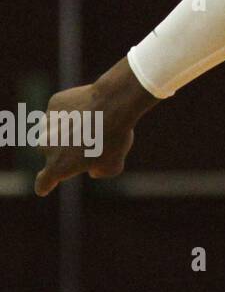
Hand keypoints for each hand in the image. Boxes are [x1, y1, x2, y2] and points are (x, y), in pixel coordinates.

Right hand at [34, 58, 156, 195]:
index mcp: (57, 166)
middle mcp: (46, 146)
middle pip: (51, 150)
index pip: (43, 182)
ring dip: (67, 128)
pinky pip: (62, 109)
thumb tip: (93, 169)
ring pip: (55, 128)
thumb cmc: (114, 137)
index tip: (44, 188)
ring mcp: (47, 123)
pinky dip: (73, 110)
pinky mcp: (54, 104)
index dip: (45, 185)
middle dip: (64, 148)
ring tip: (92, 122)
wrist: (113, 105)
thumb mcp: (113, 165)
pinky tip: (89, 106)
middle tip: (89, 140)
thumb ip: (100, 172)